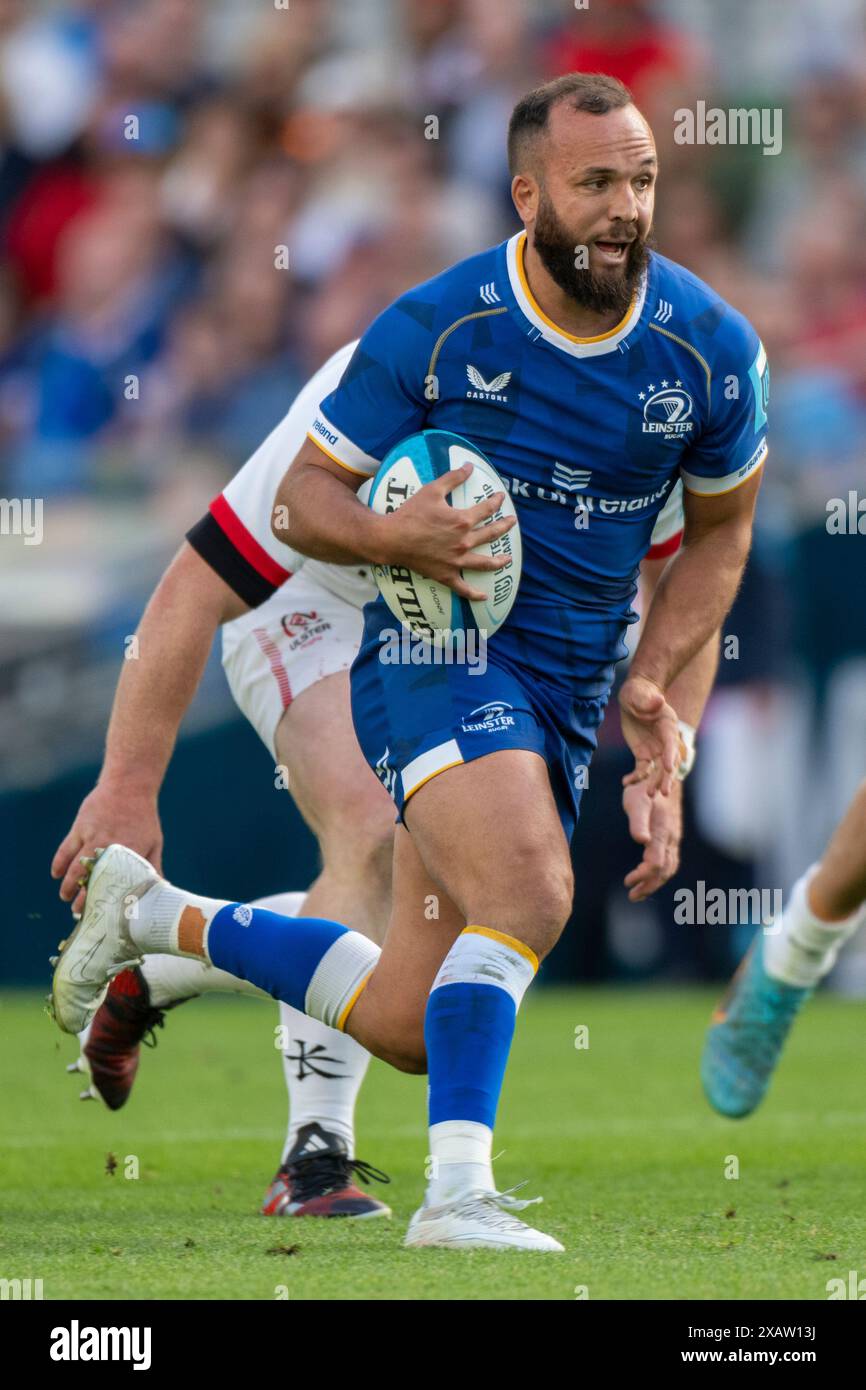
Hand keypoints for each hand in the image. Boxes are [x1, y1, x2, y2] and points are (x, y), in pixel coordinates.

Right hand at [51, 781, 162, 914]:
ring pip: (75, 867)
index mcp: (130, 853)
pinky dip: (59, 863)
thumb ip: (154, 867)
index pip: (116, 885)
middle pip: (92, 879)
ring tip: (65, 897)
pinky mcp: (80, 827)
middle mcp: (110, 847)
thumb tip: (162, 889)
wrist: (129, 785)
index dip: (107, 902)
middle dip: (83, 898)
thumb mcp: (154, 842)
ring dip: (67, 885)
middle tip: (78, 912)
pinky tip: (56, 874)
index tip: (102, 916)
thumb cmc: (144, 817)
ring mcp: (92, 836)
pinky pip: (65, 849)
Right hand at [378, 464, 516, 600]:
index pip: (487, 509)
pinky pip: (463, 588)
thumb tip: (469, 466)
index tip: (500, 498)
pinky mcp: (446, 575)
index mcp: (463, 521)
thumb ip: (453, 478)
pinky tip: (485, 596)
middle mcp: (464, 542)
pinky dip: (475, 594)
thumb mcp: (432, 490)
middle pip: (491, 534)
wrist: (392, 539)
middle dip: (504, 526)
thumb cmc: (411, 513)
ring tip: (507, 559)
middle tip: (512, 522)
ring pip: (484, 563)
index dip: (496, 502)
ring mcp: (457, 561)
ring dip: (499, 561)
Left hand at [618, 673, 679, 796]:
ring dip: (655, 782)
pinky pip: (642, 769)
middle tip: (664, 792)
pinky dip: (636, 777)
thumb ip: (648, 699)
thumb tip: (658, 700)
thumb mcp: (640, 693)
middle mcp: (666, 740)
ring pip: (658, 770)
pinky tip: (626, 783)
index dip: (671, 755)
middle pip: (669, 761)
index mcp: (668, 725)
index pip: (671, 742)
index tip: (668, 768)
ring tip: (650, 795)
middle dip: (667, 777)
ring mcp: (656, 749)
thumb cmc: (639, 692)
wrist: (635, 696)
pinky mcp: (644, 754)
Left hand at [623, 778, 681, 901]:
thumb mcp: (636, 801)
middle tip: (632, 896)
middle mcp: (672, 838)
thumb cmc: (644, 788)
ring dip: (655, 882)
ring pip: (669, 868)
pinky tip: (648, 875)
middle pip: (664, 871)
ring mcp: (674, 838)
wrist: (661, 775)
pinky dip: (660, 873)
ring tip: (638, 892)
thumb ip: (638, 822)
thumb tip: (641, 841)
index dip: (642, 876)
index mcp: (663, 832)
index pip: (655, 863)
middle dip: (649, 886)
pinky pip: (670, 861)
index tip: (627, 882)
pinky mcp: (672, 837)